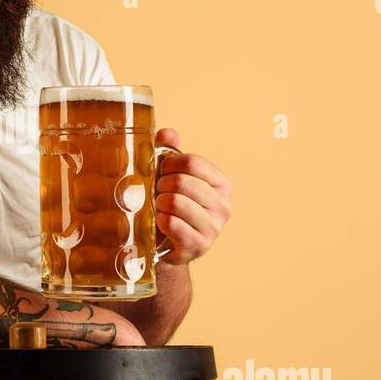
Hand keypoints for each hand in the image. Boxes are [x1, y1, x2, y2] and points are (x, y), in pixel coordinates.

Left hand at [153, 127, 232, 265]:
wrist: (166, 245)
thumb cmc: (170, 205)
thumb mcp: (170, 175)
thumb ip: (169, 151)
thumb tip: (168, 133)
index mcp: (221, 184)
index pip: (192, 162)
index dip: (168, 164)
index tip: (161, 172)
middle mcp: (223, 206)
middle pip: (181, 181)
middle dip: (161, 185)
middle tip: (158, 193)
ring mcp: (213, 228)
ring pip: (174, 202)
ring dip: (158, 203)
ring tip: (159, 208)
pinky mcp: (198, 246)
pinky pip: (171, 223)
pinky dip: (159, 221)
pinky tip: (161, 224)